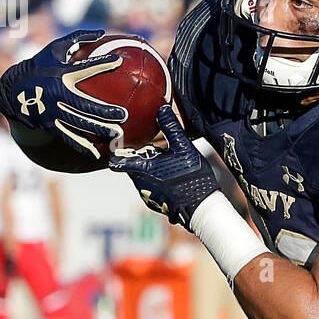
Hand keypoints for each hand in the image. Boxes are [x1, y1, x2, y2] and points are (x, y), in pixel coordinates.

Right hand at [0, 30, 128, 160]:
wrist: (12, 89)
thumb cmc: (40, 66)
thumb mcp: (55, 49)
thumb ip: (78, 39)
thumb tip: (102, 32)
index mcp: (61, 74)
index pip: (84, 67)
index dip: (102, 63)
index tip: (119, 60)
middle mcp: (57, 94)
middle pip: (84, 104)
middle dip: (105, 110)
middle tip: (124, 115)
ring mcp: (52, 112)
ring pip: (79, 123)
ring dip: (99, 129)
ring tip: (118, 134)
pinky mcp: (49, 125)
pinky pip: (68, 137)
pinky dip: (83, 146)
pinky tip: (99, 153)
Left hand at [109, 106, 218, 227]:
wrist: (202, 208)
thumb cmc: (192, 177)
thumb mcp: (184, 148)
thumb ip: (171, 129)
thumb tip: (162, 109)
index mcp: (142, 168)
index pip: (116, 160)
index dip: (116, 149)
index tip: (121, 140)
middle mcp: (139, 182)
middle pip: (130, 165)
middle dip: (139, 156)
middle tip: (157, 148)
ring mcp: (146, 194)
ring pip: (140, 175)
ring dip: (148, 168)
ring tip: (167, 162)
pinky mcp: (154, 202)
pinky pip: (148, 186)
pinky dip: (155, 179)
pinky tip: (171, 177)